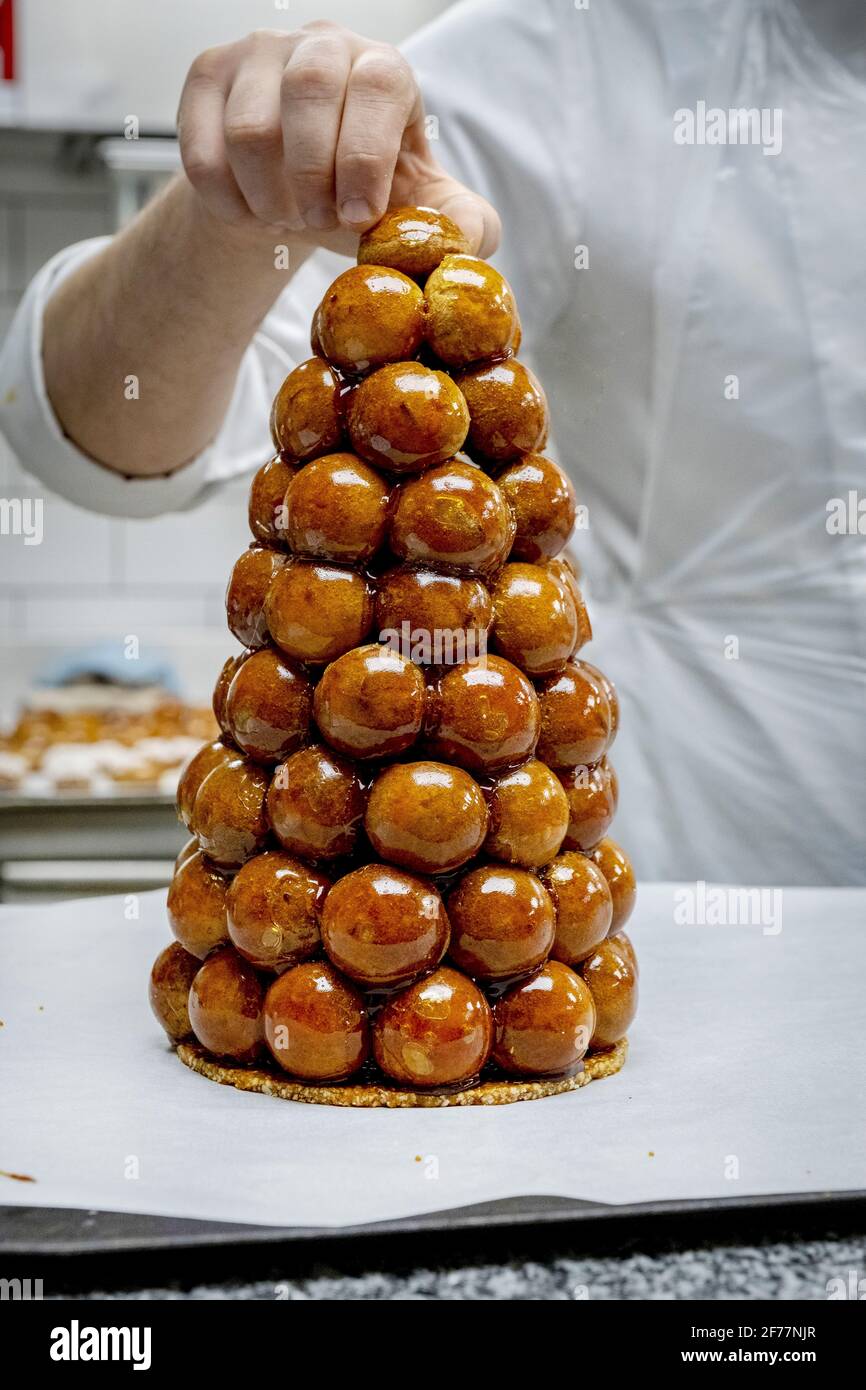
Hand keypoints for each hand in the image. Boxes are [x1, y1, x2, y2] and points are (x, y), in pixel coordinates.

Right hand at [177, 22, 499, 256]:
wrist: (293, 192)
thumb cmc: (361, 191)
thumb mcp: (416, 209)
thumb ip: (456, 222)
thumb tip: (474, 241)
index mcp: (382, 70)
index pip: (376, 87)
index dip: (366, 157)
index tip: (359, 217)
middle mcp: (322, 44)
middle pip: (309, 91)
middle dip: (313, 177)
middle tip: (315, 222)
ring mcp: (259, 54)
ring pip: (250, 126)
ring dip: (268, 196)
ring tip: (285, 220)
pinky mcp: (209, 76)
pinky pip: (203, 148)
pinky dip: (226, 200)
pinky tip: (250, 212)